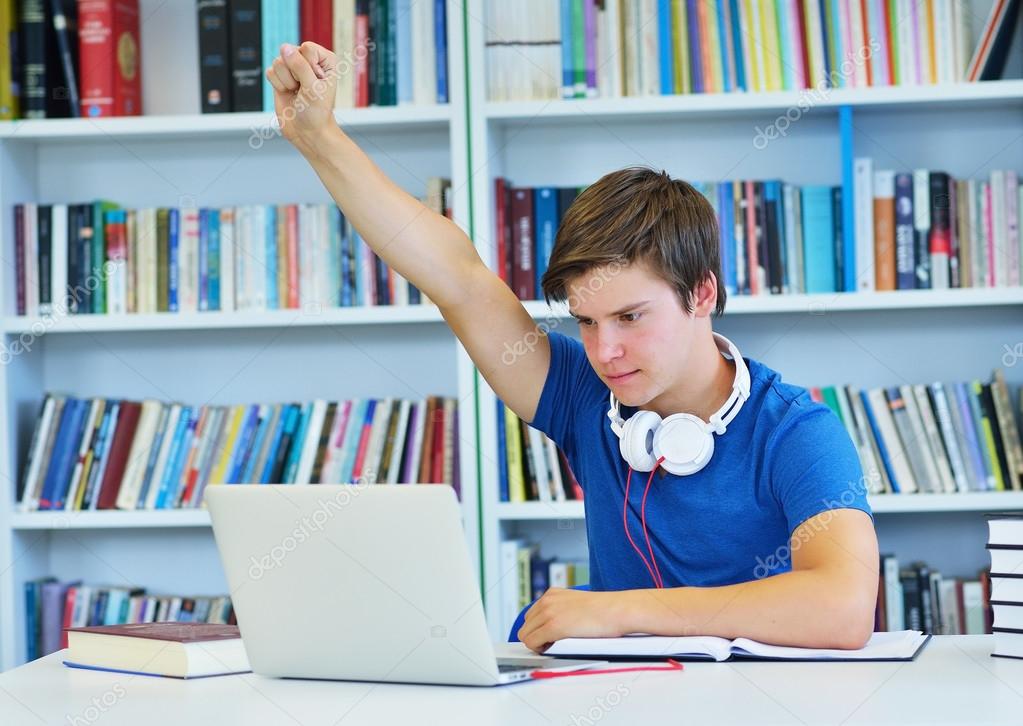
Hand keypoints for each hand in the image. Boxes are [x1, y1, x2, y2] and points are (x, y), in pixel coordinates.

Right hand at [265, 42, 338, 153]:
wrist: (307, 132)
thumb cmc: (317, 112)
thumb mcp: (313, 88)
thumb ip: (300, 65)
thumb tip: (285, 47)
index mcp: (325, 60)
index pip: (307, 48)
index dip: (307, 67)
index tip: (315, 84)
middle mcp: (309, 60)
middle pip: (290, 52)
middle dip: (294, 74)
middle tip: (303, 89)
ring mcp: (293, 68)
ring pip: (278, 61)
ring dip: (286, 81)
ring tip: (296, 92)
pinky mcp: (280, 77)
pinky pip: (270, 71)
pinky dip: (277, 85)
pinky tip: (287, 93)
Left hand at [517, 588, 632, 653]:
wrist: (617, 610)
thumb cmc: (604, 611)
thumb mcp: (576, 604)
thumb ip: (561, 610)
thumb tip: (552, 627)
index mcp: (552, 594)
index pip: (531, 616)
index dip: (538, 630)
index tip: (549, 638)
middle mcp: (547, 600)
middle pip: (526, 626)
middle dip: (536, 637)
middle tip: (553, 643)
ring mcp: (549, 612)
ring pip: (525, 635)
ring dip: (538, 643)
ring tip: (556, 645)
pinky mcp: (553, 626)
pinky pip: (532, 643)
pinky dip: (540, 649)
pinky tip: (554, 647)